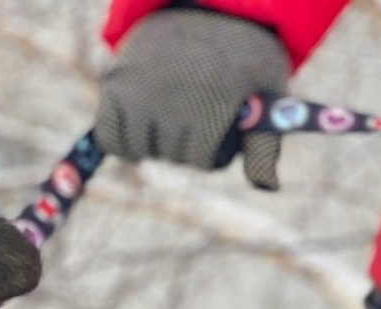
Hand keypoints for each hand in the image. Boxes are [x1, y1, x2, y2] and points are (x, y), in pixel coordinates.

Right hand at [95, 8, 291, 190]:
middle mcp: (172, 98)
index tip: (220, 118)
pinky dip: (124, 137)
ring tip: (170, 107)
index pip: (202, 160)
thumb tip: (268, 188)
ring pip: (141, 150)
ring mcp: (140, 92)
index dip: (214, 146)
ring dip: (155, 139)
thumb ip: (265, 142)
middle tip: (195, 103)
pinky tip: (141, 119)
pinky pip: (112, 138)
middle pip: (173, 155)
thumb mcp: (267, 88)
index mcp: (212, 101)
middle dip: (186, 139)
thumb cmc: (243, 49)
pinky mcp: (115, 86)